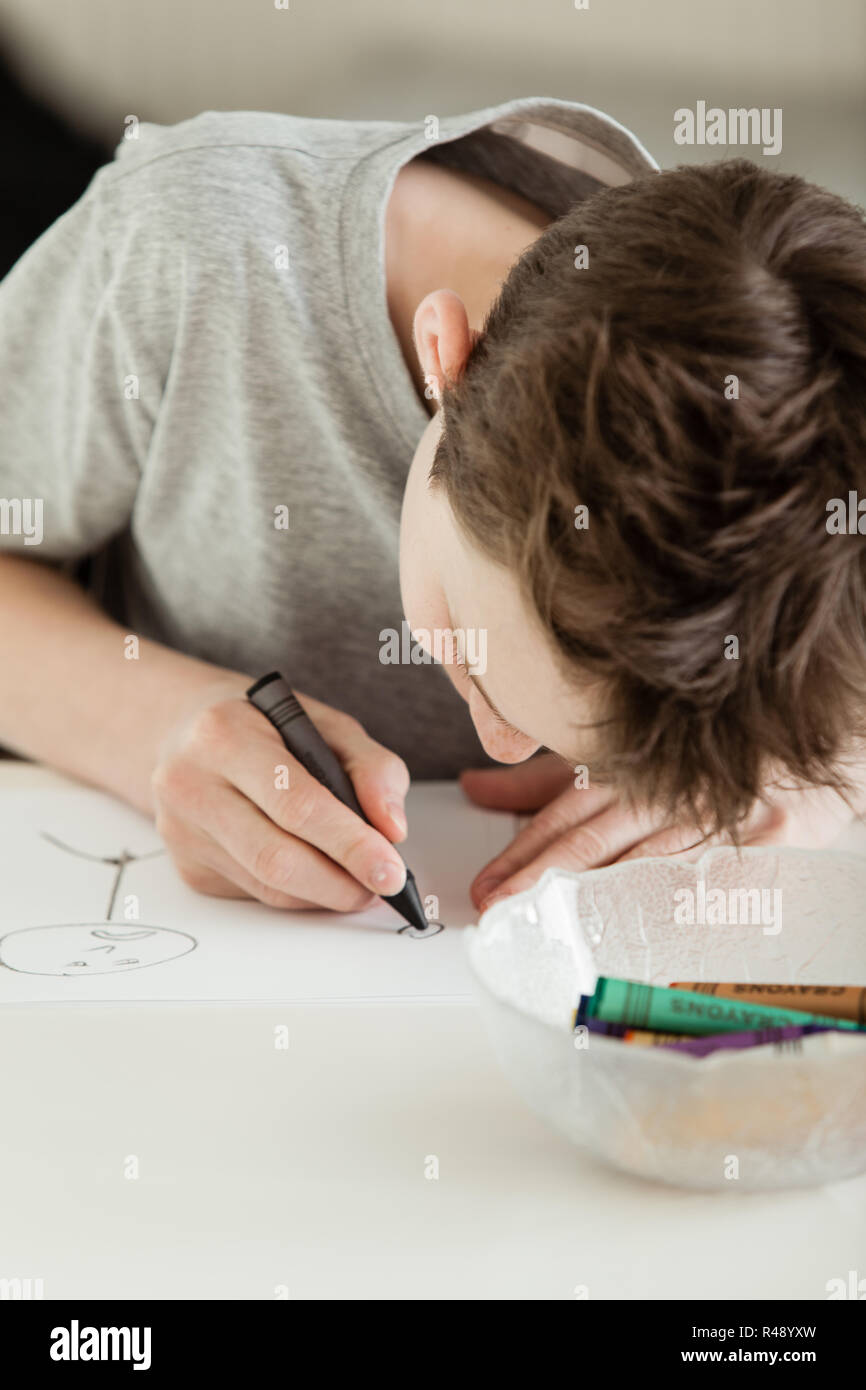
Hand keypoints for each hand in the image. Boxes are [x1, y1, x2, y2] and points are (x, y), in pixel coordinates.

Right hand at [151, 676, 409, 909]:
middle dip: (341, 883)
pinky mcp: (188, 866)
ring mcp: (182, 832)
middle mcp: (190, 785)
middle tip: (384, 886)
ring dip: (325, 893)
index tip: (392, 871)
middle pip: (276, 858)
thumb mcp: (327, 725)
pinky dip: (299, 892)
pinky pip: (256, 894)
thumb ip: (373, 768)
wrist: (184, 733)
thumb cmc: (266, 727)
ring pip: (268, 886)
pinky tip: (318, 873)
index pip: (296, 804)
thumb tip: (393, 830)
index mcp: (224, 735)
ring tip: (361, 881)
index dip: (350, 844)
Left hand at [461, 754, 860, 912]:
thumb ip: (540, 782)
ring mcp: (719, 816)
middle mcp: (669, 789)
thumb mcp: (611, 764)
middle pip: (598, 841)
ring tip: (556, 930)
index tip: (486, 888)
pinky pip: (717, 881)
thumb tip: (474, 786)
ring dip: (599, 902)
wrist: (802, 754)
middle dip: (544, 880)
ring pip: (650, 864)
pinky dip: (679, 907)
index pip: (565, 814)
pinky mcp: (765, 842)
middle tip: (503, 911)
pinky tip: (643, 934)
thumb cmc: (693, 767)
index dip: (522, 853)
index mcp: (629, 768)